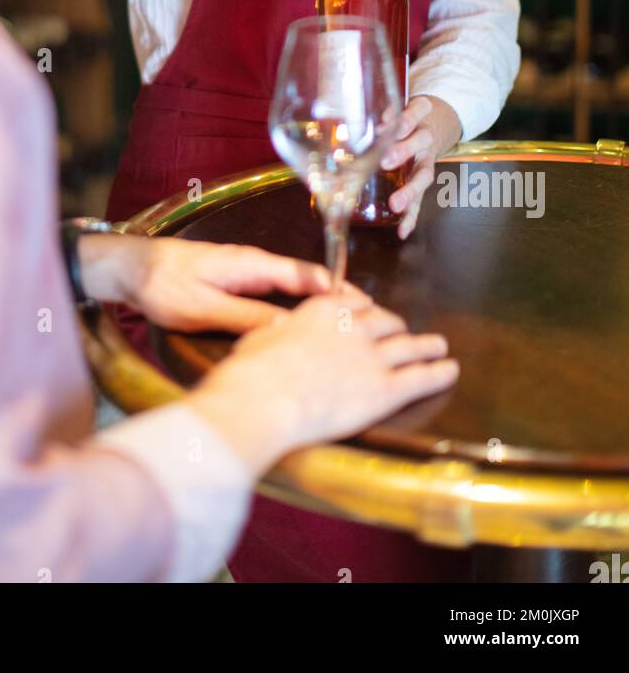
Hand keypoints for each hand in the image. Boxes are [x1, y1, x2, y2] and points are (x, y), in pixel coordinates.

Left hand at [81, 234, 349, 330]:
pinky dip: (299, 303)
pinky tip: (307, 323)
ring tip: (348, 326)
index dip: (338, 292)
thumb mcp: (204, 308)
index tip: (365, 310)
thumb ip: (245, 317)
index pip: (307, 274)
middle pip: (307, 279)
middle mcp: (256, 262)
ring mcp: (248, 270)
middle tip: (370, 322)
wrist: (131, 268)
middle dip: (338, 298)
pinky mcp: (239, 280)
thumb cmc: (163, 286)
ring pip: (294, 286)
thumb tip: (287, 330)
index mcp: (252, 264)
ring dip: (320, 302)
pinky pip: (278, 290)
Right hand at [190, 290, 458, 467]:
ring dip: (427, 345)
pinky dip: (439, 373)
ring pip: (409, 346)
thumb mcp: (262, 336)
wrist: (266, 399)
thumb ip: (281, 331)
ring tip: (440, 346)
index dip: (367, 311)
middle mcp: (354, 327)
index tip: (371, 316)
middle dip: (397, 327)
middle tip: (403, 334)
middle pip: (386, 321)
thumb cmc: (253, 370)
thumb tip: (281, 331)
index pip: (356, 303)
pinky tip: (451, 371)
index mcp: (323, 310)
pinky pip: (421, 378)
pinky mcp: (385, 389)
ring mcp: (373, 357)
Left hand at [380, 95, 461, 239]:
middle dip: (404, 151)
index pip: (417, 112)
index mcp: (419, 118)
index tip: (390, 124)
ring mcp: (426, 162)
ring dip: (410, 191)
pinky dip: (411, 217)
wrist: (433, 128)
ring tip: (397, 205)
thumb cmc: (409, 120)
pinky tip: (402, 231)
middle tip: (387, 161)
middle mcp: (425, 140)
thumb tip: (375, 122)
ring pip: (423, 176)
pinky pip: (420, 201)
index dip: (406, 118)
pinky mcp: (421, 182)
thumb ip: (388, 112)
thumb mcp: (401, 110)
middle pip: (421, 143)